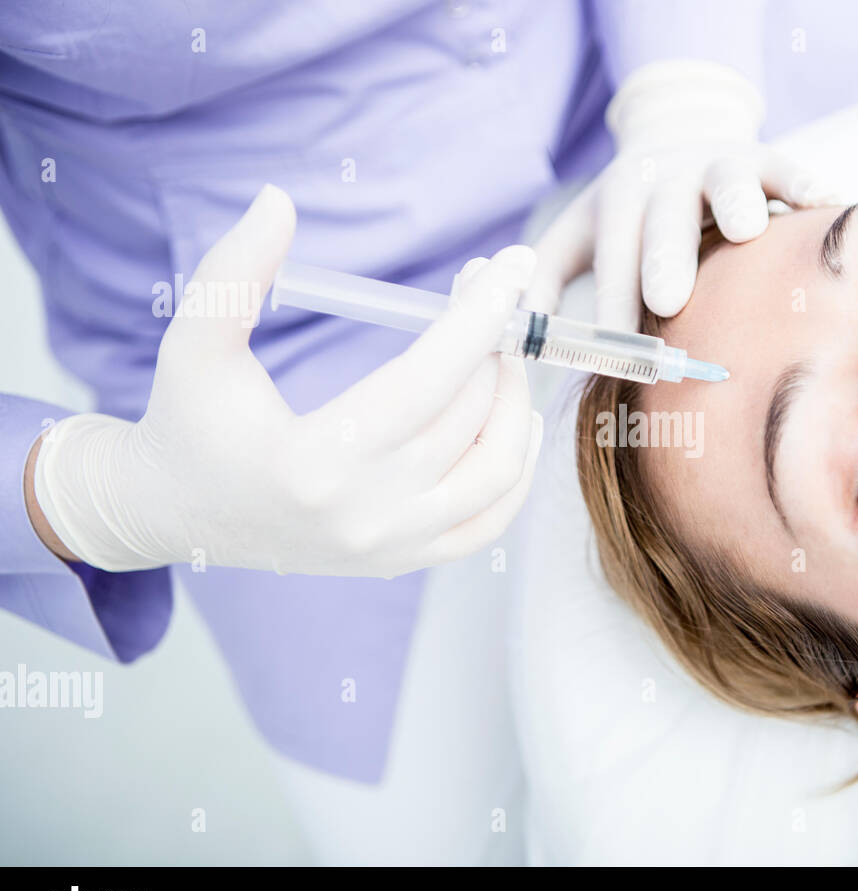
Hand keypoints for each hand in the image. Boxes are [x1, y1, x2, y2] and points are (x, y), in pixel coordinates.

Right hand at [29, 184, 542, 576]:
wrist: (175, 511)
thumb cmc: (188, 420)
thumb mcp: (195, 342)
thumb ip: (234, 271)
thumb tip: (278, 198)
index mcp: (315, 462)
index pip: (427, 379)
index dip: (479, 316)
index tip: (513, 265)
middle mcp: (363, 514)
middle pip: (467, 418)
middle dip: (493, 341)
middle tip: (488, 290)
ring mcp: (390, 546)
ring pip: (494, 471)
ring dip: (513, 402)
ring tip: (502, 350)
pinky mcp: (402, 560)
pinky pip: (489, 521)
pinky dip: (517, 470)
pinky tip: (517, 418)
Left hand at [527, 60, 838, 328]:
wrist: (678, 139)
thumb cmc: (628, 215)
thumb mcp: (577, 237)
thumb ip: (543, 281)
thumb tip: (516, 338)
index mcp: (618, 200)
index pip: (611, 256)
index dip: (610, 301)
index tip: (614, 350)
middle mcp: (666, 177)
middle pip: (662, 217)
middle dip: (665, 256)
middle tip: (667, 299)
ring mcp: (717, 163)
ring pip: (727, 177)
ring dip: (736, 200)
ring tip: (748, 229)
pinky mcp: (764, 157)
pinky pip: (786, 166)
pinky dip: (803, 182)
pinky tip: (825, 202)